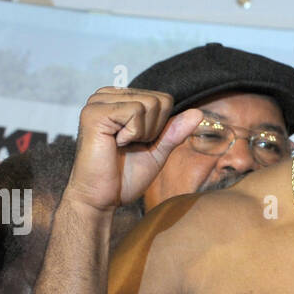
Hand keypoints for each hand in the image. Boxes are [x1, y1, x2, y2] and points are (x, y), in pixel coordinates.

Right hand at [63, 87, 202, 213]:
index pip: (163, 99)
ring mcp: (99, 101)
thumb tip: (198, 113)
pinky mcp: (95, 112)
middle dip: (153, 130)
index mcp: (119, 100)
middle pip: (159, 100)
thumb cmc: (124, 177)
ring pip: (150, 104)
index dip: (159, 127)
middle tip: (128, 147)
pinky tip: (114, 144)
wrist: (101, 198)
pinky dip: (133, 134)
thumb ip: (174, 132)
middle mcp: (107, 95)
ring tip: (120, 146)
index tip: (137, 143)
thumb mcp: (157, 152)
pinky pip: (136, 112)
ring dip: (142, 133)